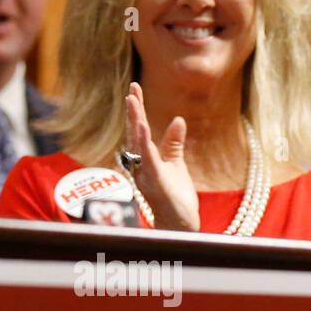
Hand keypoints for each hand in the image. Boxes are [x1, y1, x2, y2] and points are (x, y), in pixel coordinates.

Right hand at [125, 82, 199, 230]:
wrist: (179, 224)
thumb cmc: (175, 196)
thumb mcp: (176, 164)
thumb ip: (173, 143)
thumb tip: (178, 118)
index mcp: (145, 157)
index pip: (140, 128)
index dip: (137, 108)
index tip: (134, 87)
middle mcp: (140, 163)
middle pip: (135, 132)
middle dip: (133, 110)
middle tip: (132, 89)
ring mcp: (147, 173)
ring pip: (138, 144)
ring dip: (135, 122)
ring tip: (133, 102)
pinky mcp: (156, 183)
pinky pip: (149, 161)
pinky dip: (145, 145)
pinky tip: (144, 129)